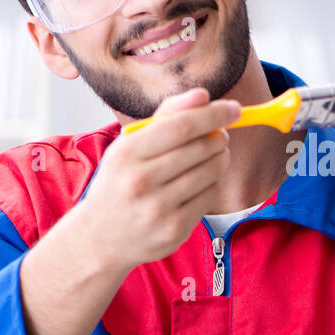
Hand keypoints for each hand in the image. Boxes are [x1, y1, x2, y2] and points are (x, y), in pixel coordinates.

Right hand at [80, 88, 240, 268]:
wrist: (101, 238)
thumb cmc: (120, 182)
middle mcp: (140, 181)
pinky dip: (212, 184)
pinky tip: (200, 183)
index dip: (213, 114)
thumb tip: (203, 95)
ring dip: (220, 159)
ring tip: (211, 157)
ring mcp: (158, 208)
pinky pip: (210, 195)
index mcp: (126, 153)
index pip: (181, 125)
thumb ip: (166, 116)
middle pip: (201, 148)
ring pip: (212, 171)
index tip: (233, 109)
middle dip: (220, 136)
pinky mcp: (175, 229)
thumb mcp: (130, 145)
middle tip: (220, 135)